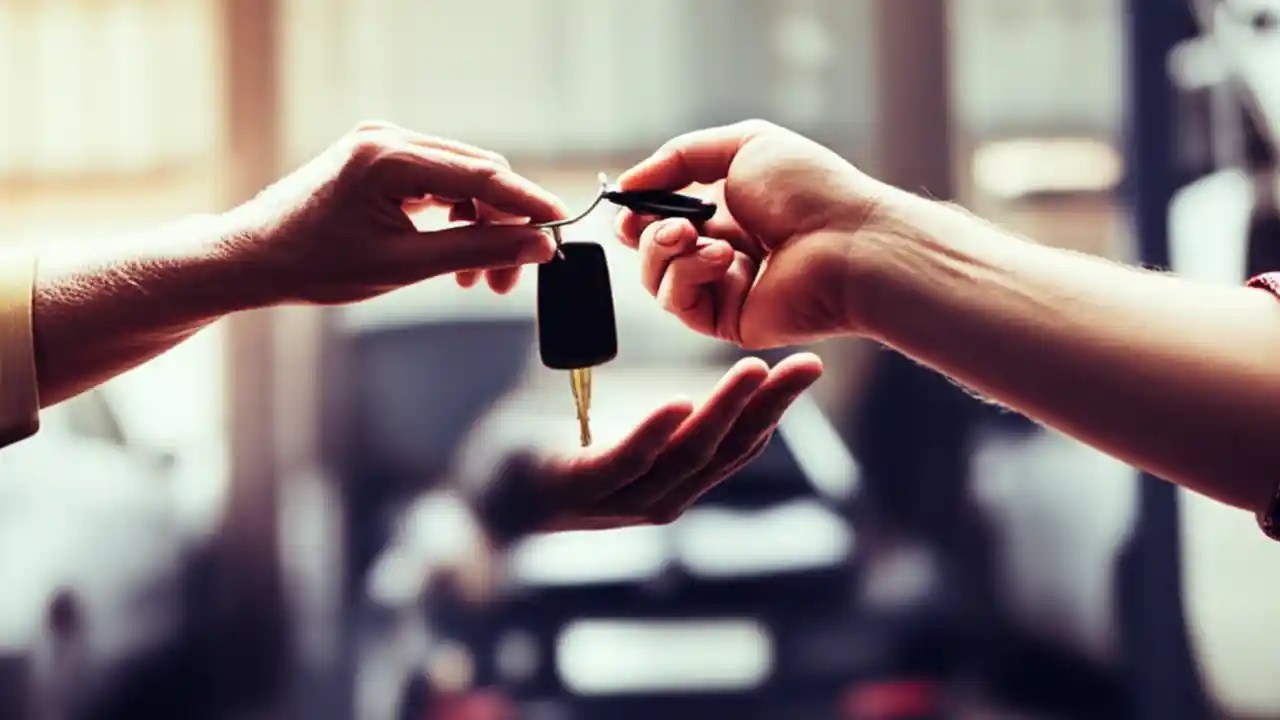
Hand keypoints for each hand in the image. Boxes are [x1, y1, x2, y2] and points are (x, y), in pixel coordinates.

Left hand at [223, 120, 566, 304]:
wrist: (256, 259)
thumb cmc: (316, 265)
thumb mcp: (404, 266)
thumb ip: (477, 252)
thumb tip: (538, 246)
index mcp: (389, 157)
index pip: (484, 173)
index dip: (530, 203)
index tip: (565, 227)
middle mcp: (388, 138)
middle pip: (478, 173)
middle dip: (505, 225)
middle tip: (515, 277)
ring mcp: (383, 144)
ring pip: (461, 179)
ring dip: (481, 226)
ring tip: (482, 280)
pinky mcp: (380, 159)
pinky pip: (438, 182)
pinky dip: (456, 218)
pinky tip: (457, 258)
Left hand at [480, 354, 822, 535]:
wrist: (479, 495)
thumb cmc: (551, 458)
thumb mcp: (618, 436)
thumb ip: (660, 427)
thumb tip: (701, 396)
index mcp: (669, 482)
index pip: (735, 445)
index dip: (774, 408)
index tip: (805, 367)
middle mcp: (654, 498)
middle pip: (723, 451)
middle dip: (767, 408)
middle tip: (805, 365)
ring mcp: (617, 500)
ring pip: (683, 455)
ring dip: (723, 412)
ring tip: (752, 372)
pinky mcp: (576, 489)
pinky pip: (623, 463)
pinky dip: (653, 434)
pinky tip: (679, 403)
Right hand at [616, 119, 900, 348]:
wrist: (851, 241)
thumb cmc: (811, 190)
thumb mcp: (743, 146)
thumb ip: (679, 156)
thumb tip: (627, 183)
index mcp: (730, 211)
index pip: (664, 217)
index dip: (640, 211)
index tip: (626, 201)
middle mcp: (724, 251)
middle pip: (651, 250)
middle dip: (643, 232)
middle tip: (650, 220)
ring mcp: (725, 289)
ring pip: (657, 278)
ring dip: (662, 250)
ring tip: (692, 233)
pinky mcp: (728, 322)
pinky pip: (679, 302)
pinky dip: (686, 275)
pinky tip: (720, 256)